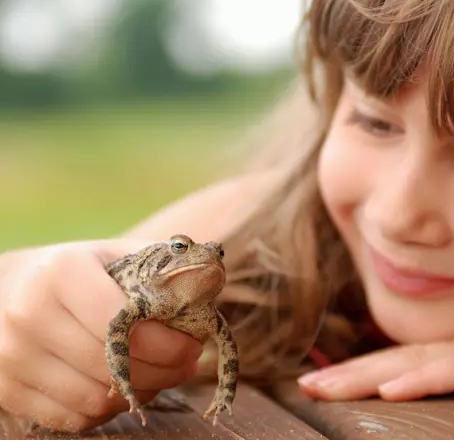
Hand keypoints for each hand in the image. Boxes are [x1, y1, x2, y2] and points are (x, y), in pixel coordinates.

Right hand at [0, 239, 202, 431]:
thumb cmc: (82, 270)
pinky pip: (74, 418)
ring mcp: (12, 356)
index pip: (123, 324)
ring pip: (95, 399)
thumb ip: (163, 268)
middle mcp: (29, 314)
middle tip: (186, 364)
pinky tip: (126, 386)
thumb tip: (212, 283)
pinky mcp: (6, 389)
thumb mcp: (118, 255)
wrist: (12, 287)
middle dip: (162, 372)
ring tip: (160, 374)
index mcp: (62, 273)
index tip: (193, 347)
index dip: (167, 344)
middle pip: (112, 366)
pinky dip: (110, 409)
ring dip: (141, 393)